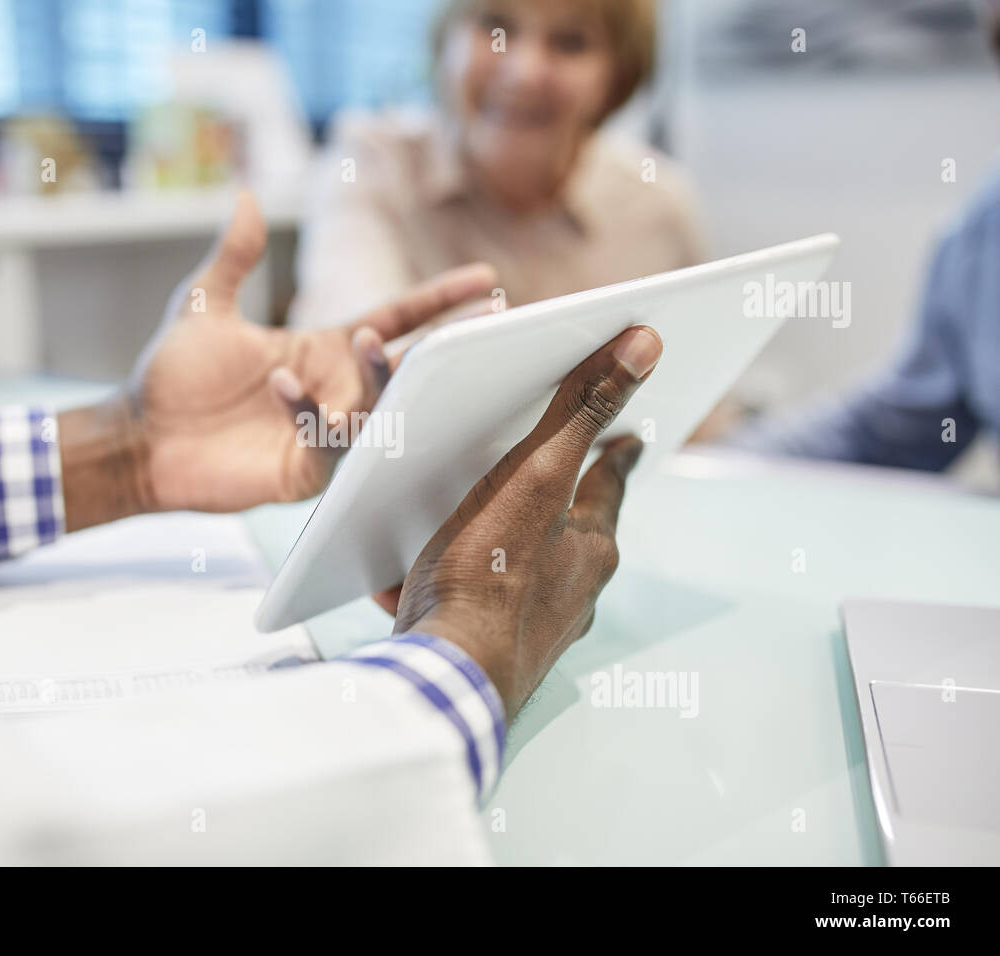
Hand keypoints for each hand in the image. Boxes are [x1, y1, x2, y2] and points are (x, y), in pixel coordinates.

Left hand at [59, 193, 496, 527]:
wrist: (138, 437)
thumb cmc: (172, 376)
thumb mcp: (205, 305)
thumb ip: (233, 256)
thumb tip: (243, 196)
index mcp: (322, 349)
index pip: (396, 320)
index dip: (440, 301)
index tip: (487, 281)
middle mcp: (335, 389)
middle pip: (406, 365)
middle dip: (447, 344)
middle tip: (483, 319)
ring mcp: (324, 433)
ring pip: (380, 406)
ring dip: (380, 375)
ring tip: (367, 342)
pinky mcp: (304, 471)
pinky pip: (328, 442)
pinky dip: (309, 411)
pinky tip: (279, 382)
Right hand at [386, 326, 662, 716]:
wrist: (446, 678)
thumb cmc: (490, 576)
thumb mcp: (534, 478)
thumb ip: (582, 412)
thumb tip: (646, 346)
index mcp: (589, 545)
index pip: (610, 481)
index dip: (616, 449)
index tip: (632, 434)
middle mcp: (574, 590)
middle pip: (572, 529)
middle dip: (558, 501)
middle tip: (549, 475)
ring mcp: (534, 627)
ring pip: (523, 572)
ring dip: (501, 546)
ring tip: (471, 526)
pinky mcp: (490, 652)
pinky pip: (472, 607)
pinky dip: (451, 589)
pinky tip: (413, 585)